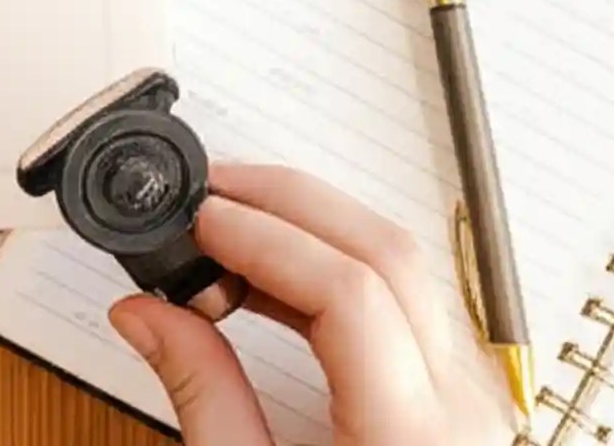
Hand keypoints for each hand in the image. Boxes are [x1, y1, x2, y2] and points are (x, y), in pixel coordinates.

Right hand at [108, 163, 517, 445]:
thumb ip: (199, 390)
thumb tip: (145, 311)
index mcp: (409, 437)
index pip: (349, 292)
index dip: (267, 237)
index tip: (203, 217)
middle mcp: (458, 405)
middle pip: (387, 252)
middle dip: (290, 201)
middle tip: (212, 192)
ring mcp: (469, 392)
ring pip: (403, 262)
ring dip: (312, 225)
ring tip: (229, 226)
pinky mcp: (455, 389)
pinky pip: (402, 295)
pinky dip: (332, 264)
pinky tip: (271, 273)